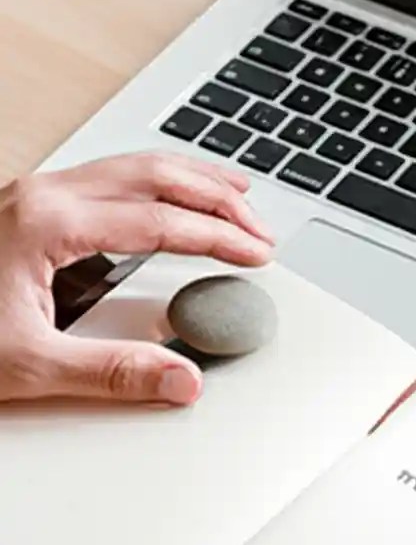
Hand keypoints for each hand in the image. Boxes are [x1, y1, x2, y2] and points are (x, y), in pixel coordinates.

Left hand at [0, 151, 273, 405]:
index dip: (220, 239)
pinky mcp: (30, 204)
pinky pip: (111, 176)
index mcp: (48, 223)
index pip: (162, 222)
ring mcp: (34, 193)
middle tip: (260, 228)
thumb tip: (181, 380)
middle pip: (156, 173)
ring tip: (236, 196)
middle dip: (218, 198)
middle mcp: (42, 194)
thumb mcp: (26, 366)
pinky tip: (171, 197)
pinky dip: (157, 184)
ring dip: (192, 179)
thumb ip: (113, 374)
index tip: (257, 256)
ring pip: (134, 164)